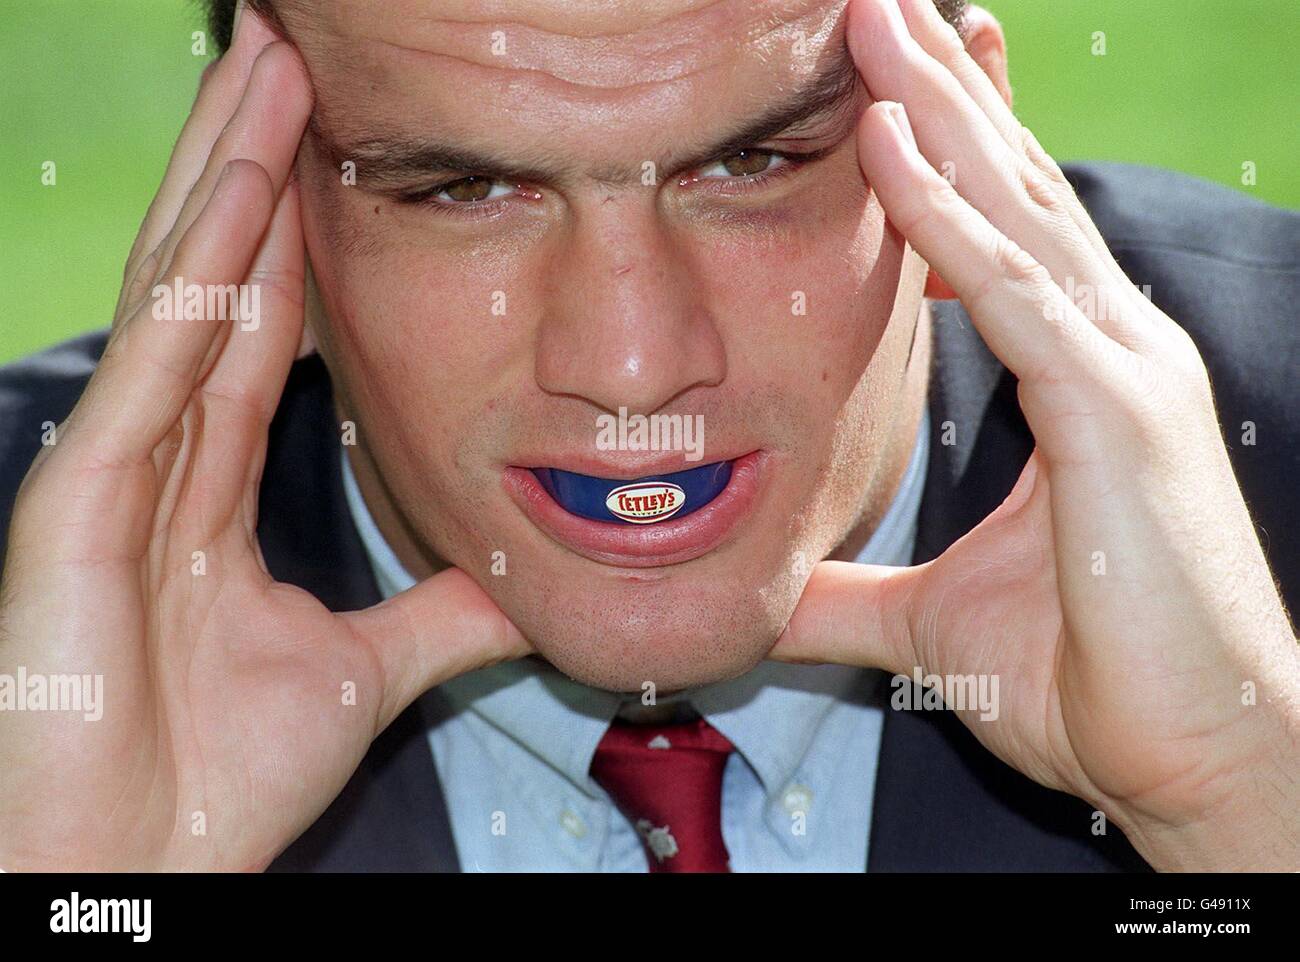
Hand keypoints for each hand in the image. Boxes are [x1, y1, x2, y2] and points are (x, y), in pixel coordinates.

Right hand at [0, 5, 528, 871]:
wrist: (141, 865)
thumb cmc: (216, 778)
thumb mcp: (360, 671)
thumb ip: (435, 616)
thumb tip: (518, 585)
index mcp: (212, 488)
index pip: (260, 329)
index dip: (297, 237)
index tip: (339, 152)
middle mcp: (161, 457)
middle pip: (218, 280)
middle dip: (256, 166)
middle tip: (296, 57)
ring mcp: (117, 465)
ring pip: (183, 288)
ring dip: (230, 174)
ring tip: (270, 68)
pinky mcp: (85, 495)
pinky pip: (158, 356)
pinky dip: (201, 266)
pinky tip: (242, 182)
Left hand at [772, 0, 1298, 870]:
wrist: (1190, 761)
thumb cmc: (1090, 682)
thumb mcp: (932, 623)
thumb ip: (848, 597)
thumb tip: (769, 598)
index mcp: (1075, 378)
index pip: (1003, 235)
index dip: (948, 148)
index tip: (886, 80)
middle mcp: (1109, 349)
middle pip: (1009, 190)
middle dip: (938, 88)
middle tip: (868, 3)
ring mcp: (1125, 371)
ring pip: (1015, 210)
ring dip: (936, 109)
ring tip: (868, 21)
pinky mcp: (1118, 414)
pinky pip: (1017, 289)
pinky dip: (949, 214)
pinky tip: (889, 141)